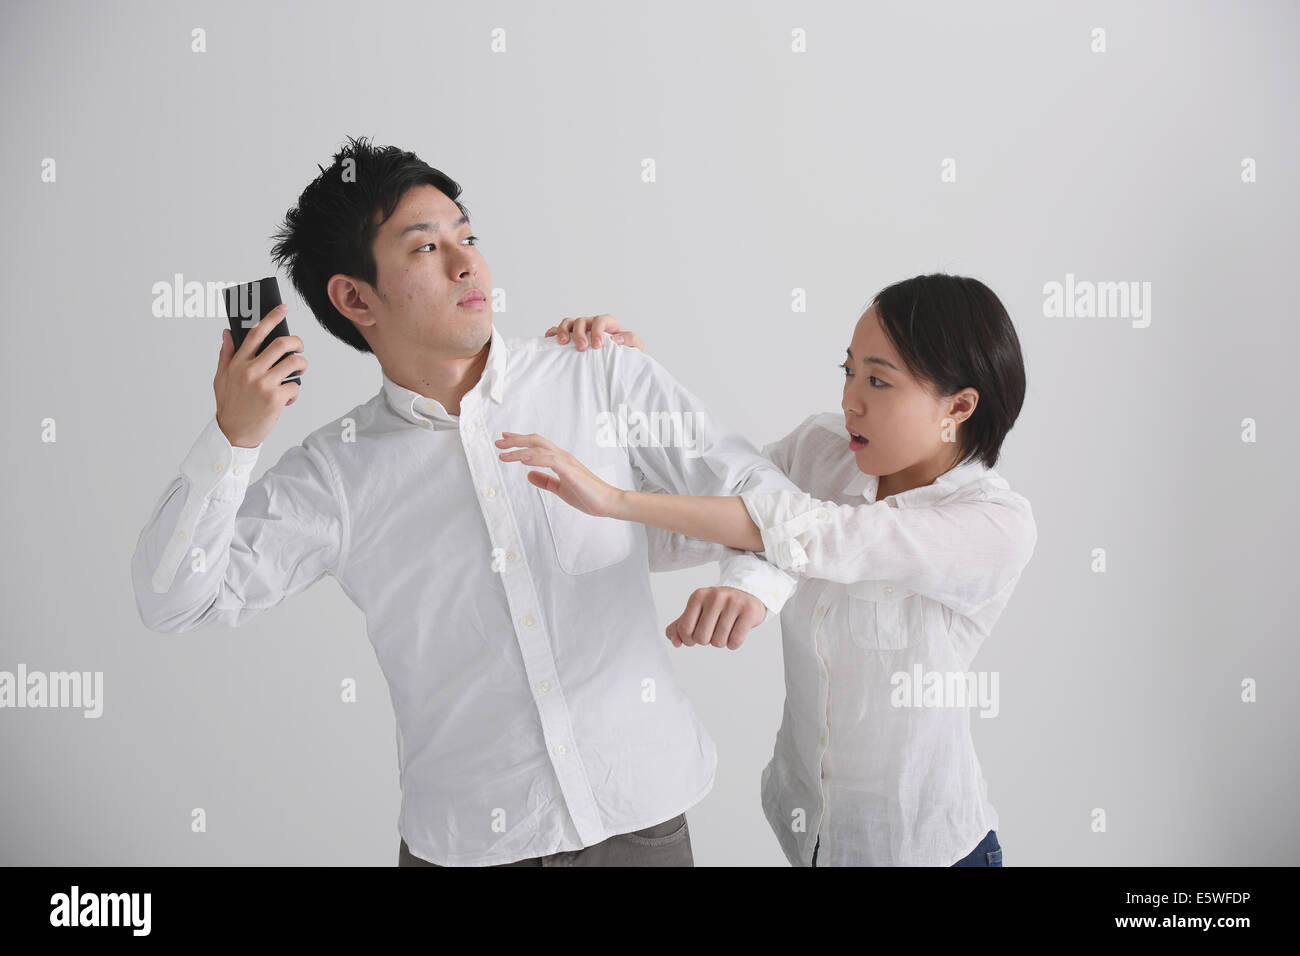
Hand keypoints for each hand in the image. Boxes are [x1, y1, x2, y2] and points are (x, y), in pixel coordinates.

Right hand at [214, 304, 306, 447]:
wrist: (233, 434)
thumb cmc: (229, 405)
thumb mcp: (221, 378)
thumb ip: (226, 354)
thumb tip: (227, 332)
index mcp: (237, 362)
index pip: (256, 333)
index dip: (272, 317)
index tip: (282, 308)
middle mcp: (250, 370)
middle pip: (282, 344)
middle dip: (297, 343)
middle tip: (300, 348)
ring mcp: (264, 384)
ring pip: (294, 363)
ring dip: (302, 365)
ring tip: (298, 372)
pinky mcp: (275, 398)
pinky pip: (296, 386)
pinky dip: (296, 392)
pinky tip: (287, 398)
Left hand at [496, 432, 623, 517]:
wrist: (608, 503)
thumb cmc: (588, 496)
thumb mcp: (560, 489)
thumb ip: (546, 481)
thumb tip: (529, 475)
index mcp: (561, 460)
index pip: (538, 445)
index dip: (520, 441)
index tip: (505, 440)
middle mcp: (563, 457)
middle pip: (536, 441)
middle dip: (515, 441)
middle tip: (498, 443)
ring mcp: (567, 462)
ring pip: (539, 449)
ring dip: (520, 450)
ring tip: (504, 454)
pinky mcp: (570, 471)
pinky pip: (550, 460)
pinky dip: (535, 458)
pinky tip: (523, 460)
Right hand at [545, 314, 644, 350]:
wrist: (617, 360)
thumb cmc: (625, 351)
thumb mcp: (635, 346)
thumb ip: (631, 340)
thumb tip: (617, 339)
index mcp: (608, 324)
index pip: (601, 320)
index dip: (598, 330)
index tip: (597, 345)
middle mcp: (592, 324)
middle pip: (582, 321)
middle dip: (580, 333)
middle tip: (582, 348)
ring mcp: (580, 329)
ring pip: (569, 322)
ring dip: (564, 330)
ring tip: (563, 343)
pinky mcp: (570, 336)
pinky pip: (558, 329)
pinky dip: (553, 331)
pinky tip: (550, 338)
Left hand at [666, 587, 765, 649]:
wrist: (746, 594)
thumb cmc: (719, 606)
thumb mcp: (696, 611)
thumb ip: (680, 626)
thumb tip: (675, 642)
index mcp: (698, 596)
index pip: (685, 629)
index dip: (689, 639)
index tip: (695, 635)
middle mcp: (715, 597)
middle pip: (701, 638)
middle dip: (707, 640)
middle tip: (714, 630)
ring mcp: (733, 603)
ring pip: (719, 642)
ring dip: (721, 642)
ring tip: (726, 629)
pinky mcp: (749, 611)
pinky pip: (735, 641)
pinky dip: (733, 643)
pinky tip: (735, 632)